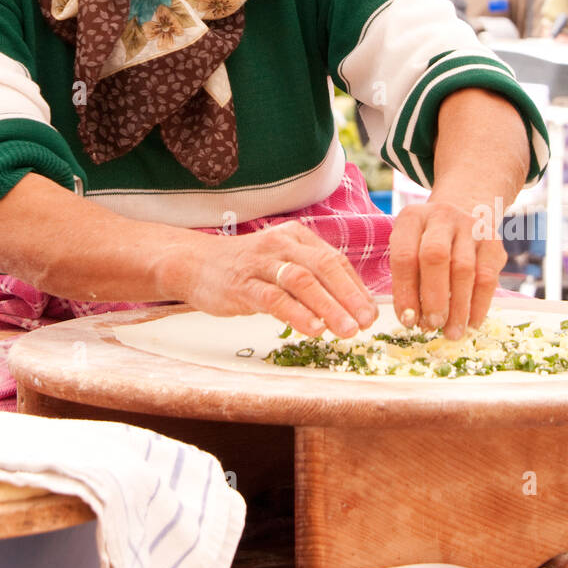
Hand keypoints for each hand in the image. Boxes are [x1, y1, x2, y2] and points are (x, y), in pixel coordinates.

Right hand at [176, 223, 378, 337]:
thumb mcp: (281, 262)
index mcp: (296, 236)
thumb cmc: (247, 268)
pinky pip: (274, 298)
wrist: (196, 264)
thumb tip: (350, 306)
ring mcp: (261, 263)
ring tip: (347, 330)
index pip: (335, 260)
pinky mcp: (242, 284)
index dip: (356, 288)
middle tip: (366, 322)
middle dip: (350, 296)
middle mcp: (281, 244)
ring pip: (302, 281)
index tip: (371, 313)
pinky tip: (314, 329)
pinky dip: (297, 314)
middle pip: (324, 267)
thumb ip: (311, 277)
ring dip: (329, 307)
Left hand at [388, 196, 506, 339]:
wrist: (465, 209)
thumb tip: (414, 319)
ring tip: (451, 332)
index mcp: (412, 219)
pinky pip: (488, 277)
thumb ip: (409, 278)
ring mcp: (470, 226)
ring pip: (464, 269)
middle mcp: (441, 217)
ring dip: (458, 307)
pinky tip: (471, 323)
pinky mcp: (493, 241)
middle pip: (436, 257)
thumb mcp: (410, 247)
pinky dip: (479, 305)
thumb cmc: (427, 239)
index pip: (405, 256)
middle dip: (433, 298)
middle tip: (432, 326)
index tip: (408, 320)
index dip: (405, 292)